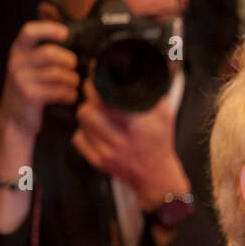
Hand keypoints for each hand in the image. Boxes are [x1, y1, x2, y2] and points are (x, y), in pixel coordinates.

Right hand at [0, 19, 79, 137]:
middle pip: (51, 53)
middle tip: (74, 72)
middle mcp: (17, 62)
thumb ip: (47, 55)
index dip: (49, 29)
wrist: (16, 118)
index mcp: (19, 50)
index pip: (30, 31)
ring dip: (73, 82)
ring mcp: (21, 79)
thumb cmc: (32, 89)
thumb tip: (76, 44)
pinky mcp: (30, 95)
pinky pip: (60, 91)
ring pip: (59, 74)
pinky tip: (69, 98)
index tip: (65, 33)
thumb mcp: (33, 67)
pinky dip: (70, 95)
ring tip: (72, 88)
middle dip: (70, 62)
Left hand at [71, 76, 189, 209]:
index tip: (96, 72)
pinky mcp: (98, 161)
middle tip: (95, 93)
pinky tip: (95, 131)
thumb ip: (156, 92)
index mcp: (134, 124)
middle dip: (89, 96)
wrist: (157, 176)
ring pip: (81, 120)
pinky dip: (84, 133)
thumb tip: (151, 69)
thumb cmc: (160, 142)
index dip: (96, 81)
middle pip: (87, 107)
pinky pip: (78, 138)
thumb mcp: (165, 115)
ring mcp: (107, 151)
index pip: (103, 95)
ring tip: (96, 112)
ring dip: (86, 113)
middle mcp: (118, 138)